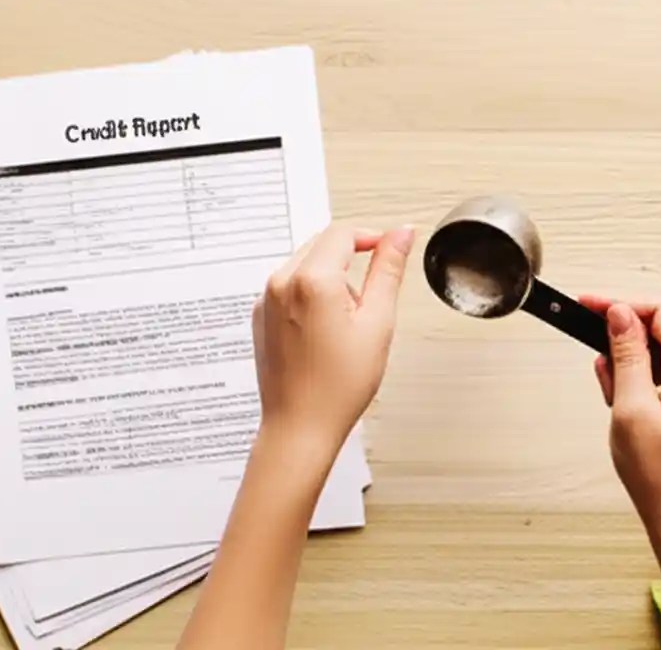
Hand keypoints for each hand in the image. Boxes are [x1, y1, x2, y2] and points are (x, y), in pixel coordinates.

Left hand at [252, 224, 414, 449]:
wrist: (300, 426)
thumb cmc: (339, 385)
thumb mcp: (377, 322)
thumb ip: (388, 270)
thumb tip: (400, 235)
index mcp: (311, 280)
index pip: (343, 233)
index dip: (371, 237)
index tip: (389, 250)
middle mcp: (281, 284)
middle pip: (322, 246)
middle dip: (350, 259)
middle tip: (371, 298)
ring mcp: (266, 301)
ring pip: (305, 266)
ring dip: (331, 279)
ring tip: (347, 324)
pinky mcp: (260, 317)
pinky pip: (289, 288)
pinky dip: (311, 296)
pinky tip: (325, 334)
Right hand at [579, 296, 660, 544]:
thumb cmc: (660, 474)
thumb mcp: (630, 407)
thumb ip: (626, 353)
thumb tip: (619, 314)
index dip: (621, 304)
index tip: (588, 304)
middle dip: (624, 338)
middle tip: (598, 361)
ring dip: (631, 361)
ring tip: (614, 395)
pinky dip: (642, 376)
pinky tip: (625, 401)